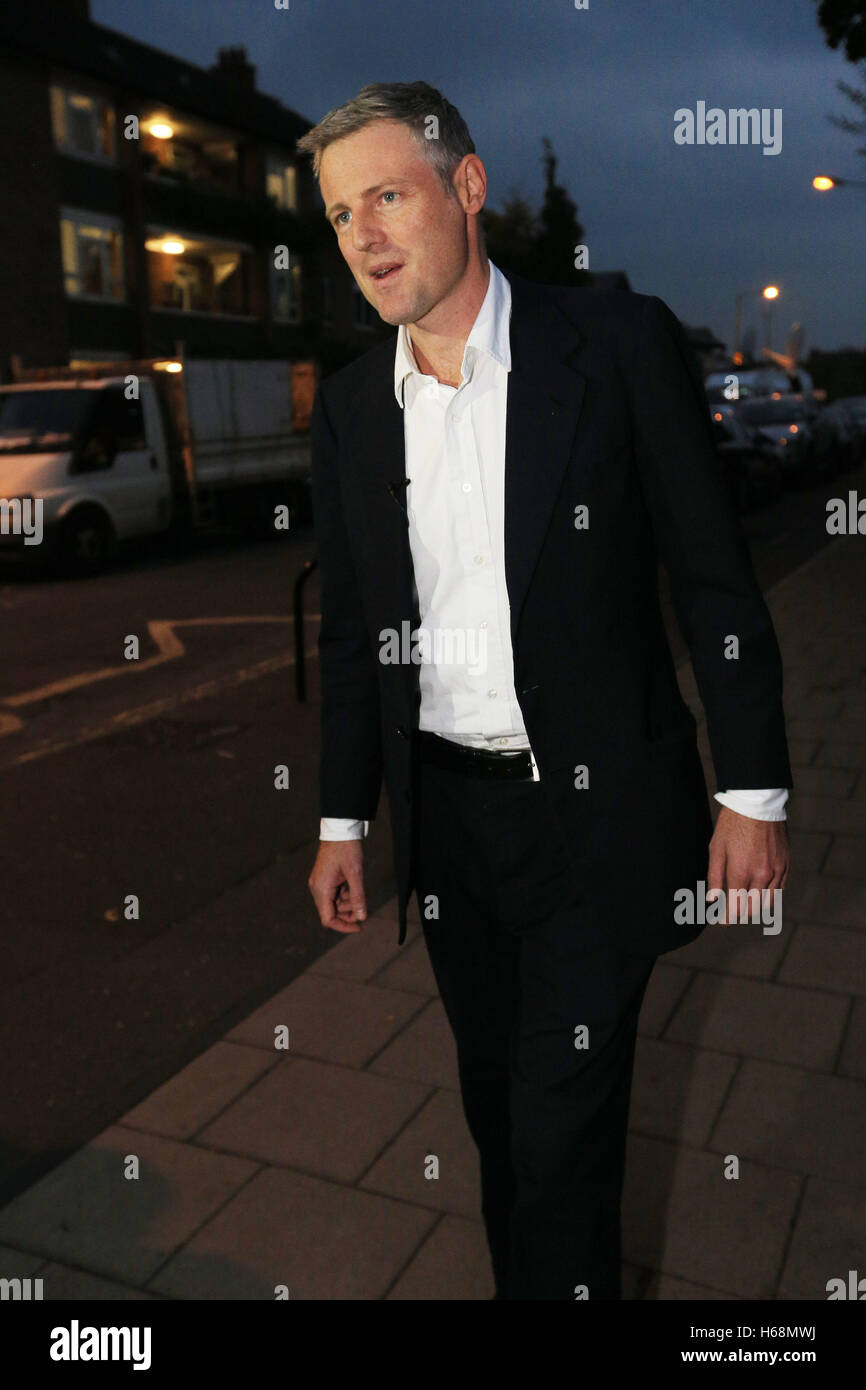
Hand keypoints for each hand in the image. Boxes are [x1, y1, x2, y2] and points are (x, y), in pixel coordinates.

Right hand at [308, 839, 366, 932]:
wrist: (340, 829)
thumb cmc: (347, 849)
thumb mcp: (355, 873)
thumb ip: (358, 896)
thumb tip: (362, 917)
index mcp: (322, 889)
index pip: (328, 919)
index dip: (343, 926)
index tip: (359, 927)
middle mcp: (317, 888)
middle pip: (331, 913)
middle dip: (347, 914)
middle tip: (363, 909)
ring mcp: (320, 883)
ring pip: (333, 904)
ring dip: (347, 904)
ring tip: (359, 894)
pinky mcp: (325, 879)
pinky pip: (334, 895)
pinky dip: (345, 896)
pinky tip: (354, 888)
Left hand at [706, 805, 788, 924]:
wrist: (758, 804)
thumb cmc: (732, 824)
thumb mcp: (716, 849)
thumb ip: (715, 876)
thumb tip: (712, 899)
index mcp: (741, 872)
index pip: (735, 906)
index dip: (728, 917)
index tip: (722, 921)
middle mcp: (761, 875)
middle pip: (752, 908)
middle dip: (741, 914)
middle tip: (731, 914)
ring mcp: (776, 870)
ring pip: (768, 901)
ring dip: (755, 907)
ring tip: (745, 906)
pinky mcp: (786, 864)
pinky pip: (780, 889)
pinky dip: (770, 896)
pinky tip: (761, 895)